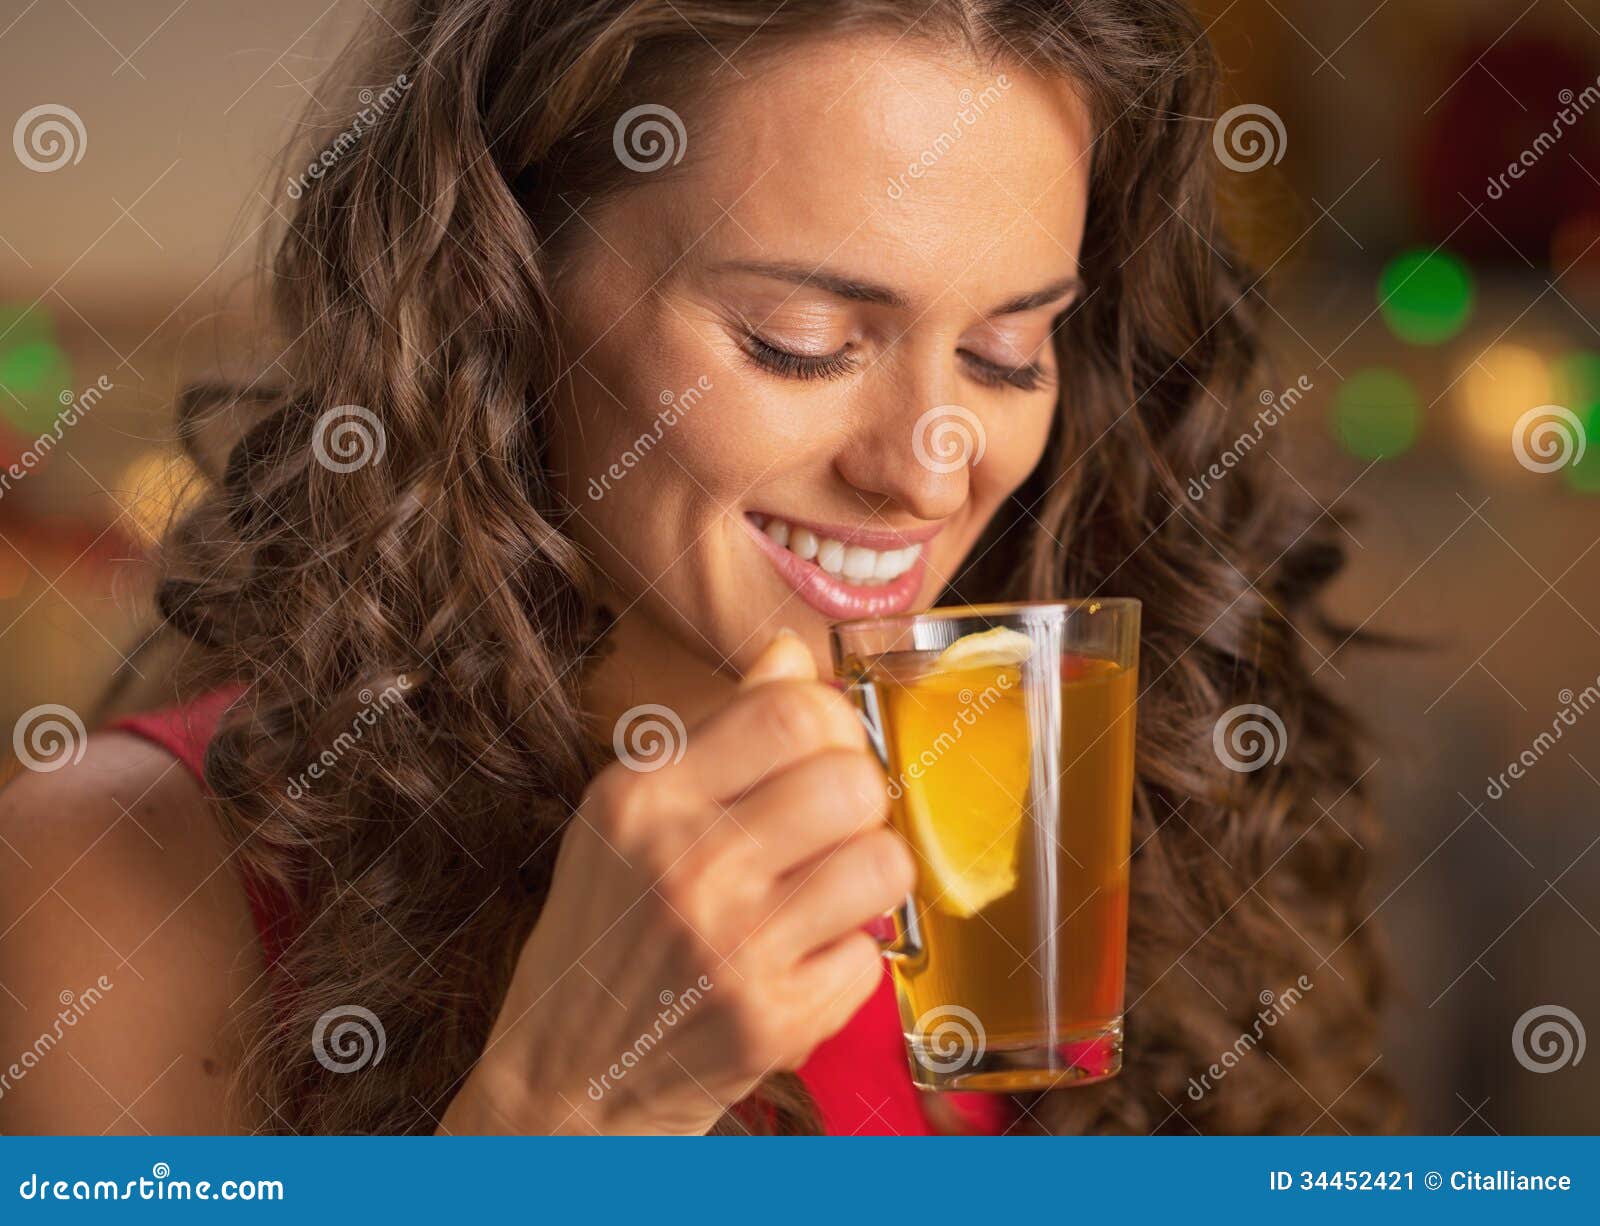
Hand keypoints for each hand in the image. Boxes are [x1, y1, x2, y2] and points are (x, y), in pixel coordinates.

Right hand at [441, 630, 912, 1134]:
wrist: (563, 1080)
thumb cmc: (603, 932)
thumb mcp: (629, 815)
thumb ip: (717, 732)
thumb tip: (789, 654)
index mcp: (644, 796)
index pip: (794, 711)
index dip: (832, 725)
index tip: (822, 753)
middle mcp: (685, 864)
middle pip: (853, 782)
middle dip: (859, 802)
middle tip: (829, 830)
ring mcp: (731, 948)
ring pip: (882, 865)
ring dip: (866, 881)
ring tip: (822, 895)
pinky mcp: (769, 1023)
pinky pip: (870, 958)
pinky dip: (845, 962)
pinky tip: (796, 963)